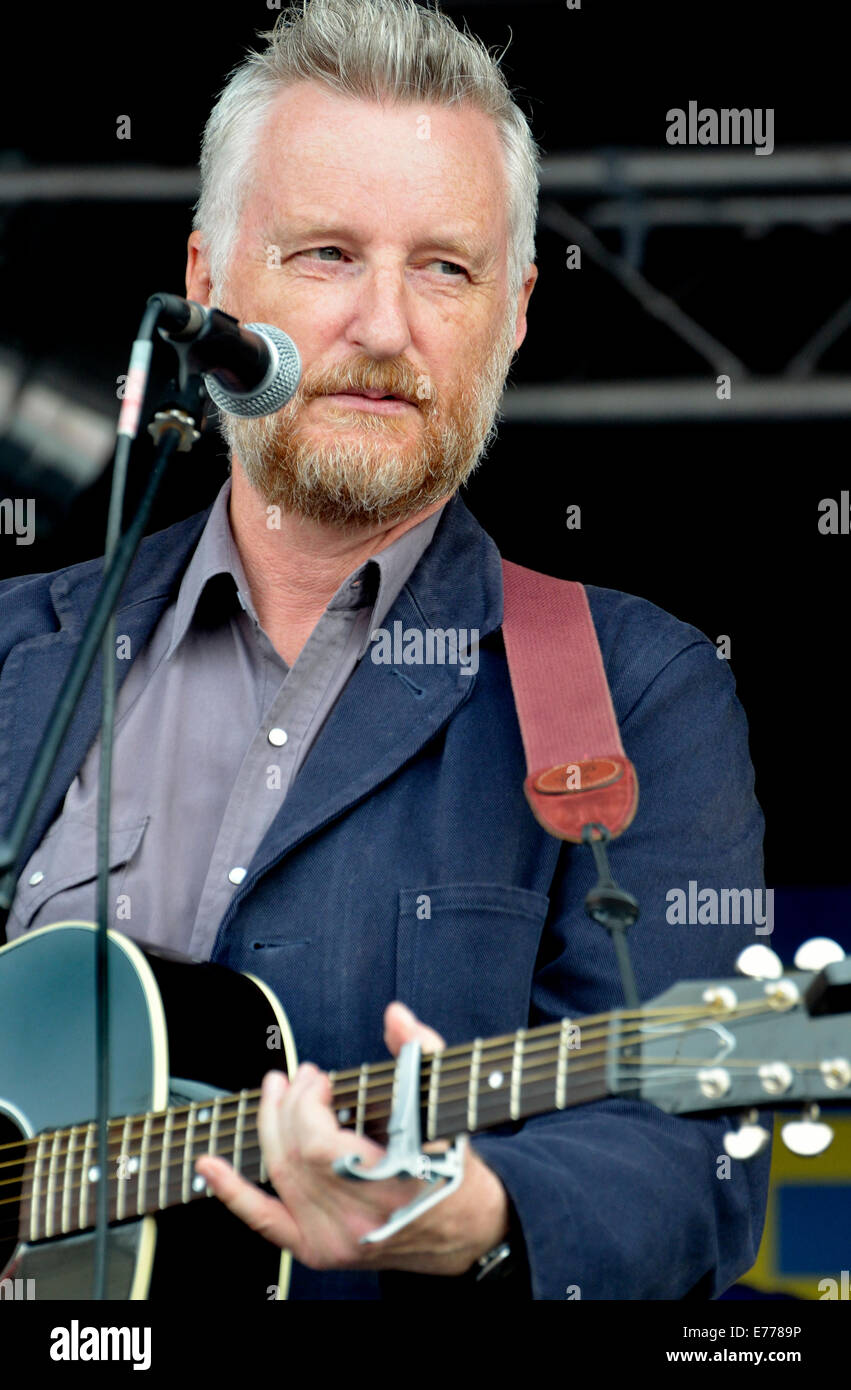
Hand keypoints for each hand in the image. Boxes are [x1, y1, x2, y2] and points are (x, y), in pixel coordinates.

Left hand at [195, 1001, 509, 1275]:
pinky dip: (232, 1193)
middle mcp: (356, 1220)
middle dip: (288, 1105)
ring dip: (268, 1126)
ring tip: (274, 1092)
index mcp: (389, 1185)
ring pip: (279, 1175)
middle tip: (300, 1078)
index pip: (317, 1146)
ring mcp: (334, 1239)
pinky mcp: (319, 1250)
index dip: (306, 1105)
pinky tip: (208, 1166)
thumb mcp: (444, 1103)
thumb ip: (421, 1053)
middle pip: (294, 1155)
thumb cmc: (453, 1163)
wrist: (462, 1229)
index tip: (320, 1079)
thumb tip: (396, 1016)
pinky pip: (265, 1221)